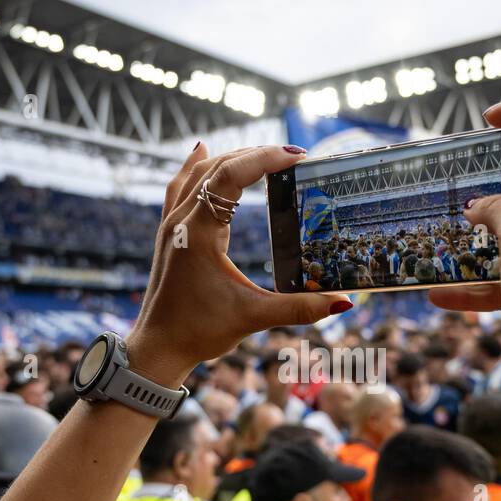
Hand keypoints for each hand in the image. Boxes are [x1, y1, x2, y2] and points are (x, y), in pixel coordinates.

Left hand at [126, 143, 350, 385]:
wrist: (158, 348)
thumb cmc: (200, 332)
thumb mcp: (254, 318)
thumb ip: (299, 308)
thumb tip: (341, 302)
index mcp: (199, 234)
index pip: (231, 177)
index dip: (264, 159)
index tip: (296, 156)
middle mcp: (180, 222)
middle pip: (217, 168)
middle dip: (255, 155)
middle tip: (291, 156)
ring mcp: (170, 225)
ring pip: (198, 173)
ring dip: (230, 158)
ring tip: (261, 153)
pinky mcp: (168, 234)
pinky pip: (180, 186)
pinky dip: (196, 167)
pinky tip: (202, 152)